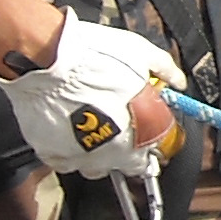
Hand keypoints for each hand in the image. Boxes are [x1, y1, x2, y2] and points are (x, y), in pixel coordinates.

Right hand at [0, 16, 186, 176]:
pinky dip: (67, 148)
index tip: (150, 131)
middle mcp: (108, 155)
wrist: (44, 58)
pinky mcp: (48, 151)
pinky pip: (63, 158)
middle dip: (127, 148)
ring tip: (94, 125)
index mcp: (136, 138)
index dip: (153, 142)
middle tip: (121, 123)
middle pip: (124, 165)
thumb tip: (176, 81)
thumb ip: (164, 71)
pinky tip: (68, 127)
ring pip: (93, 166)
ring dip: (98, 152)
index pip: (153, 156)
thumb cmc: (92, 56)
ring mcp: (77, 157)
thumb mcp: (141, 54)